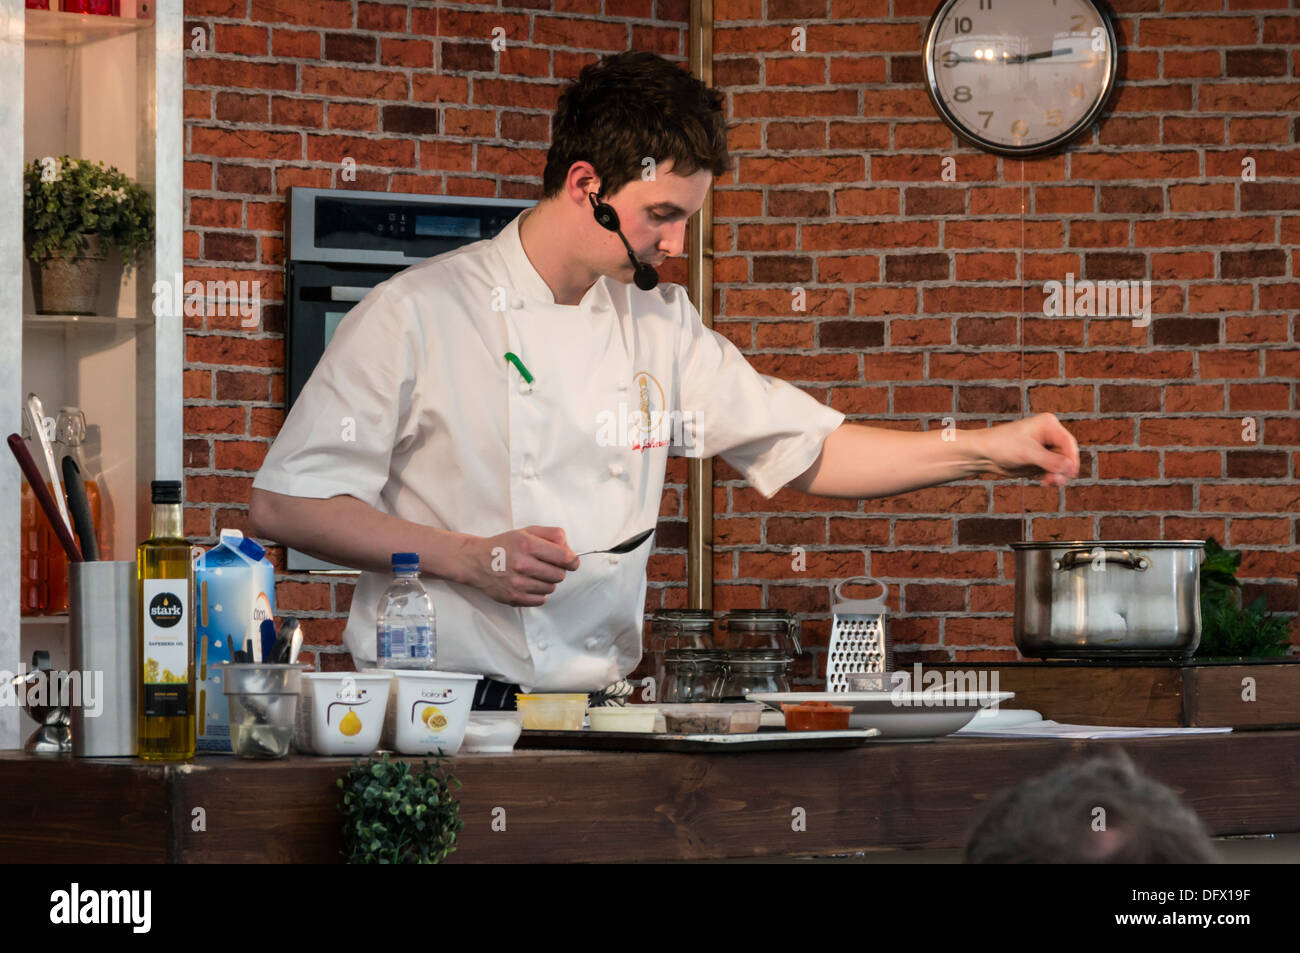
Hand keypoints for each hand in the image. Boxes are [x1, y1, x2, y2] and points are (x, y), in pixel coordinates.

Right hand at [457, 525, 580, 607]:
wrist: (476, 561)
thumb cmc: (504, 546)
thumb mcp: (527, 531)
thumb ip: (552, 535)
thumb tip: (570, 550)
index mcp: (527, 545)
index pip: (565, 557)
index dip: (573, 560)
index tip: (571, 561)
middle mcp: (522, 565)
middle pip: (560, 575)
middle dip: (557, 569)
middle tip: (545, 565)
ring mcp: (518, 584)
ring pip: (551, 588)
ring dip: (547, 581)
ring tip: (534, 573)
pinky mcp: (514, 598)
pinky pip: (541, 600)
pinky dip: (539, 593)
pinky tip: (529, 583)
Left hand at [975, 413, 1080, 487]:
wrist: (984, 454)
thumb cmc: (1002, 445)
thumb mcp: (1027, 453)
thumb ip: (1050, 460)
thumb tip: (1069, 467)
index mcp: (1048, 424)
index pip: (1068, 442)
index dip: (1072, 458)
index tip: (1071, 473)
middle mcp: (1049, 434)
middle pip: (1066, 455)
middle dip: (1063, 469)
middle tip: (1057, 482)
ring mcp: (1046, 448)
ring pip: (1061, 464)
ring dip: (1057, 475)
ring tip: (1048, 483)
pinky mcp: (1040, 460)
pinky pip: (1053, 470)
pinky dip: (1051, 477)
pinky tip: (1045, 482)